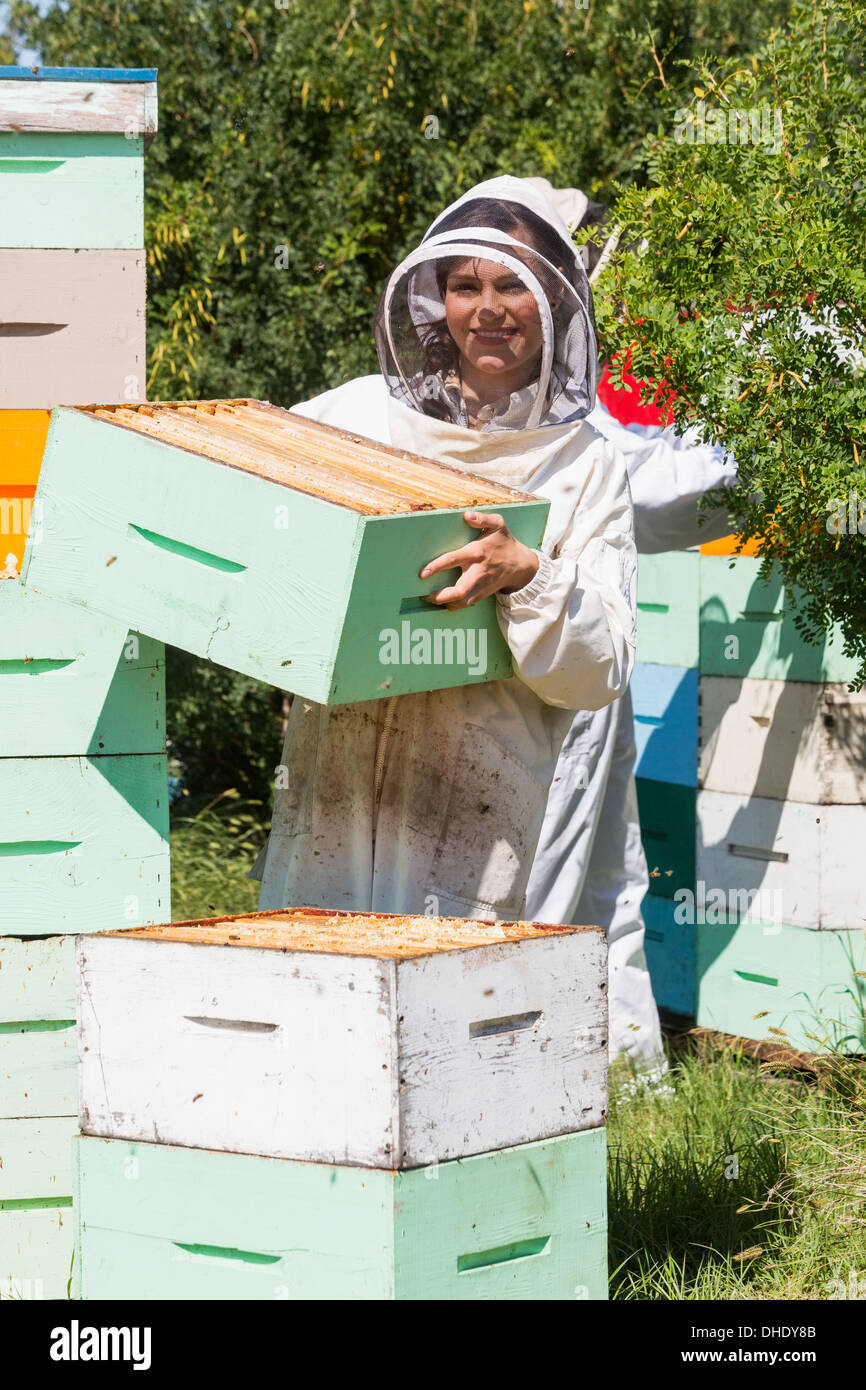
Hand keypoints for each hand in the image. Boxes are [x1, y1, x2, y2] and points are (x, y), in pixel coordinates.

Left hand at [419, 511, 539, 610]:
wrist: (521, 565)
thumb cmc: (505, 543)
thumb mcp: (498, 524)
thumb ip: (483, 519)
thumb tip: (467, 515)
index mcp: (477, 553)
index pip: (454, 560)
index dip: (437, 566)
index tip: (423, 573)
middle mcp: (478, 572)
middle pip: (459, 591)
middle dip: (441, 596)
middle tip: (425, 595)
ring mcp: (481, 586)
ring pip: (462, 602)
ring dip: (445, 603)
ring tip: (430, 599)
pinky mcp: (482, 594)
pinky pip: (466, 605)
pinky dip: (453, 606)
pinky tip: (444, 601)